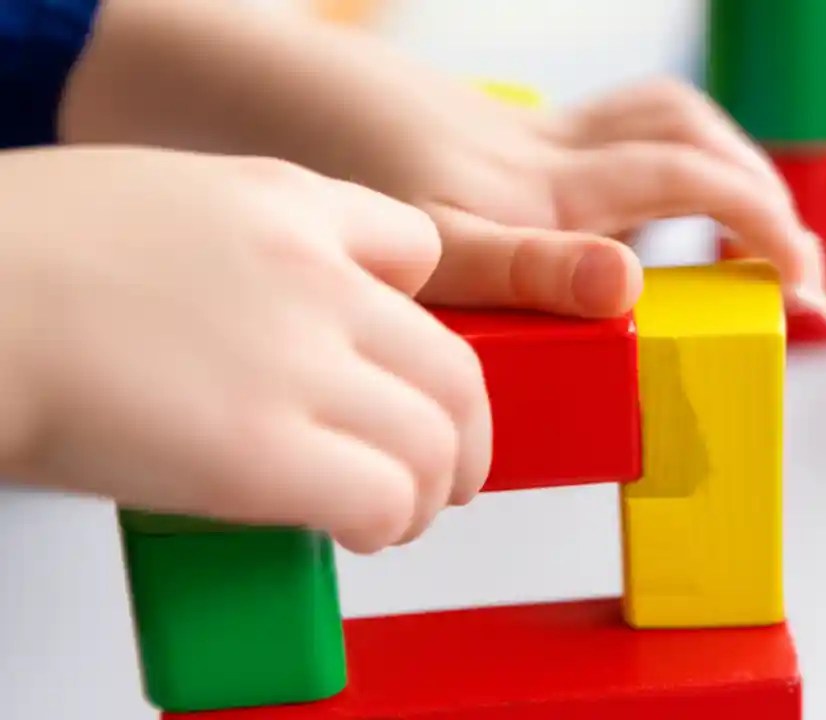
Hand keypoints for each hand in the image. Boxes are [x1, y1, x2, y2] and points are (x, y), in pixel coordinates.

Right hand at [0, 146, 487, 553]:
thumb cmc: (21, 261)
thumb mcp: (164, 200)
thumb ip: (253, 245)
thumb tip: (298, 325)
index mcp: (287, 204)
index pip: (419, 251)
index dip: (420, 327)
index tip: (401, 374)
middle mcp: (314, 276)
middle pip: (454, 367)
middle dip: (463, 435)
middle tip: (444, 474)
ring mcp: (294, 362)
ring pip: (436, 440)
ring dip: (429, 493)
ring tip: (395, 517)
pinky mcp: (262, 452)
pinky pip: (383, 498)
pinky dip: (386, 524)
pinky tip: (354, 534)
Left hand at [60, 0, 825, 325]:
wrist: (212, 89)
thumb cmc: (302, 160)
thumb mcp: (414, 242)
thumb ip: (520, 269)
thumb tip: (629, 285)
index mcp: (536, 189)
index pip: (690, 179)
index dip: (767, 227)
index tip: (814, 293)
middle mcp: (539, 156)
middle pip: (686, 137)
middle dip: (758, 196)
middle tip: (795, 272)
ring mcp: (517, 138)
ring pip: (649, 121)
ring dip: (713, 168)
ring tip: (740, 235)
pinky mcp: (493, 137)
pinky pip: (595, 138)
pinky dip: (643, 168)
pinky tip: (635, 228)